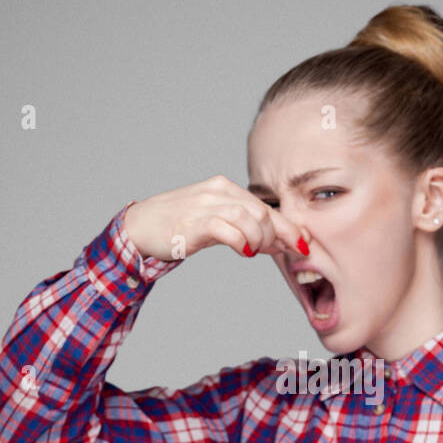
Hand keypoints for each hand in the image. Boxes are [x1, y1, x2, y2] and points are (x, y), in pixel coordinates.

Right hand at [123, 174, 306, 261]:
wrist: (140, 227)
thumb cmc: (178, 227)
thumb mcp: (215, 224)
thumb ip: (244, 230)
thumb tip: (278, 243)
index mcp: (225, 188)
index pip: (266, 206)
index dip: (289, 227)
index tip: (303, 244)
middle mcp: (218, 192)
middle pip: (263, 211)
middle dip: (277, 236)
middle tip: (274, 253)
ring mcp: (205, 205)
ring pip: (250, 219)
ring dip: (261, 241)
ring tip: (254, 251)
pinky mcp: (194, 222)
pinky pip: (228, 229)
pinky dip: (242, 242)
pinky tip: (244, 252)